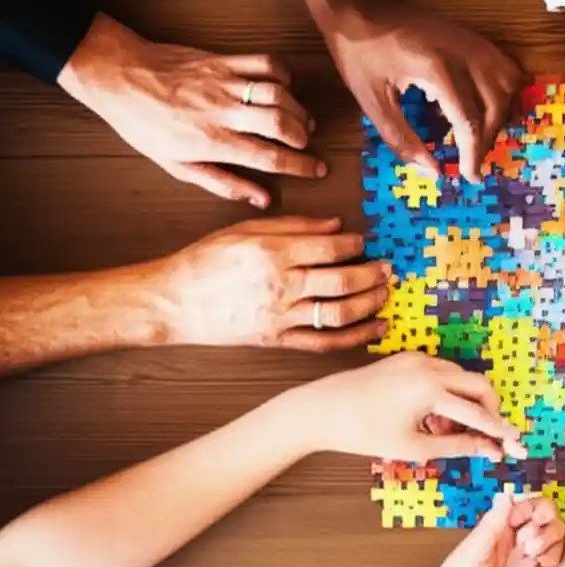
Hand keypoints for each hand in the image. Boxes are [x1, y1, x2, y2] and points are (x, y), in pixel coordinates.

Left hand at [58, 14, 323, 207]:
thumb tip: (261, 199)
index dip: (301, 166)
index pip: (270, 158)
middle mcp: (223, 112)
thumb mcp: (177, 166)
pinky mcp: (223, 61)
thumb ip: (224, 183)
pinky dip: (284, 74)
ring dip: (299, 108)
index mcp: (213, 142)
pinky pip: (265, 63)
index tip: (318, 169)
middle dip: (304, 136)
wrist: (120, 77)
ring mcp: (225, 83)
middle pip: (282, 124)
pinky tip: (285, 87)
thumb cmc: (144, 124)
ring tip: (303, 119)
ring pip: (279, 93)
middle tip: (307, 144)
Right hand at [158, 216, 389, 350]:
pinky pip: (324, 343)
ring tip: (385, 294)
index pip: (329, 248)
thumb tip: (335, 224)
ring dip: (369, 304)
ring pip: (338, 313)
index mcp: (272, 253)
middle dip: (372, 274)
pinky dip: (354, 337)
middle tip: (388, 269)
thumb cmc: (205, 262)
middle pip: (341, 281)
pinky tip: (374, 328)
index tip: (367, 242)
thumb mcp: (245, 231)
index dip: (355, 244)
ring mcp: (280, 317)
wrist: (174, 302)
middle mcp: (280, 286)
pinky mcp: (277, 341)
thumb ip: (293, 226)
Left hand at [284, 351, 526, 460]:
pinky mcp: (408, 358)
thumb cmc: (363, 432)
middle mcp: (429, 366)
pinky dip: (447, 395)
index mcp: (431, 389)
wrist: (321, 409)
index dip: (501, 433)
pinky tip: (433, 420)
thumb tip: (490, 449)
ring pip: (461, 379)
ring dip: (466, 405)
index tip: (518, 447)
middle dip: (490, 411)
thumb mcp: (413, 447)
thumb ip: (457, 446)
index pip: (479, 414)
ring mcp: (418, 358)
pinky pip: (442, 374)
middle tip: (489, 437)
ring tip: (446, 434)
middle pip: (479, 386)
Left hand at [322, 0, 520, 180]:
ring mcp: (473, 41)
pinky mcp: (473, 37)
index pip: (469, 121)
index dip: (473, 153)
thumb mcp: (373, 103)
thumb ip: (404, 140)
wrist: (360, 8)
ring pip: (509, 84)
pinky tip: (483, 106)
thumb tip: (433, 172)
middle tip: (472, 159)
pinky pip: (505, 67)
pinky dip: (503, 91)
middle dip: (487, 138)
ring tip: (480, 133)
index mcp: (436, 69)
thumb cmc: (360, 55)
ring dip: (500, 114)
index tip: (469, 175)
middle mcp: (463, 53)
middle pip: (495, 105)